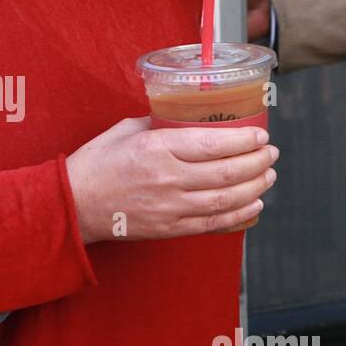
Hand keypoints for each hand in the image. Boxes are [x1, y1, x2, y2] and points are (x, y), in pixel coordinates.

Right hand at [65, 116, 278, 243]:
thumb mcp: (126, 129)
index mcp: (158, 148)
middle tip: (270, 154)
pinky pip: (212, 224)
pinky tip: (254, 205)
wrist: (74, 204)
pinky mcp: (169, 228)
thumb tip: (186, 116)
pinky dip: (238, 215)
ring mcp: (170, 207)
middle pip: (226, 173)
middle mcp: (168, 179)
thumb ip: (160, 123)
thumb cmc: (96, 163)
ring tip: (268, 177)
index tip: (259, 136)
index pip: (213, 144)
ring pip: (225, 200)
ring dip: (254, 188)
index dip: (244, 141)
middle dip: (257, 163)